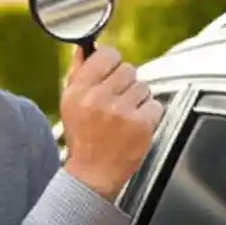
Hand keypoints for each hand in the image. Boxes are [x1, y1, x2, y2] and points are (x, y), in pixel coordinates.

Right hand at [60, 45, 162, 200]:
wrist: (93, 175)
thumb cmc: (83, 138)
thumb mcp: (70, 104)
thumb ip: (78, 73)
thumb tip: (85, 49)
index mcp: (80, 90)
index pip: (107, 55)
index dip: (112, 62)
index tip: (112, 72)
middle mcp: (99, 99)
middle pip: (129, 69)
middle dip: (126, 83)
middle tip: (118, 100)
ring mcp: (122, 112)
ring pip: (144, 87)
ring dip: (138, 99)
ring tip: (125, 116)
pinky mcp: (142, 125)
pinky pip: (156, 105)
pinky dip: (149, 114)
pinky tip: (135, 125)